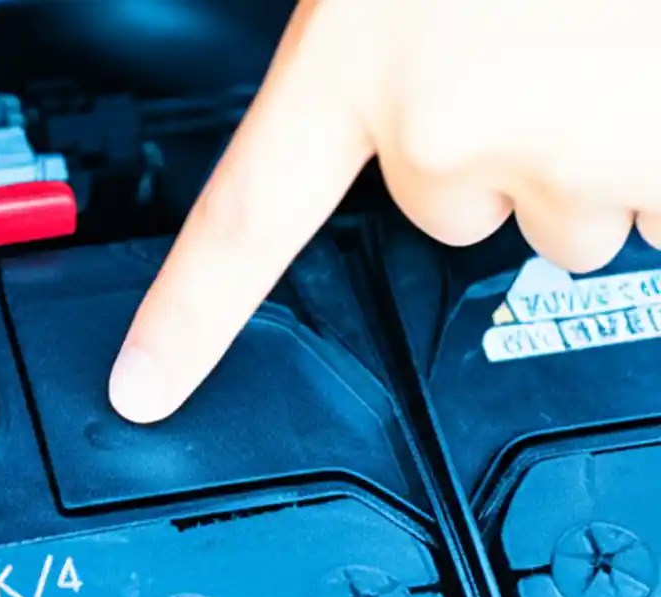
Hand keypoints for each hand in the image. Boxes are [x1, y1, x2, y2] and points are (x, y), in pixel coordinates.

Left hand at [109, 0, 660, 422]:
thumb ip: (386, 49)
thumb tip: (395, 109)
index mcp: (355, 61)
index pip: (243, 221)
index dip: (188, 318)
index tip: (144, 389)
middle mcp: (442, 130)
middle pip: (449, 213)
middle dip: (492, 157)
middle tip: (538, 56)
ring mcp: (557, 157)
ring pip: (560, 217)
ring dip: (584, 154)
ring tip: (608, 50)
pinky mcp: (658, 167)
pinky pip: (654, 210)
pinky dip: (658, 162)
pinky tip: (647, 78)